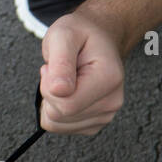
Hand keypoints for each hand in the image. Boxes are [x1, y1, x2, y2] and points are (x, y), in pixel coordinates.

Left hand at [39, 7, 124, 135]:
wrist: (98, 36)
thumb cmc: (80, 34)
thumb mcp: (64, 35)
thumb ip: (61, 62)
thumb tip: (59, 90)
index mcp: (109, 79)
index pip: (66, 105)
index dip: (48, 86)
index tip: (53, 66)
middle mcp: (112, 101)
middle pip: (60, 115)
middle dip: (49, 92)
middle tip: (59, 70)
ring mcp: (105, 115)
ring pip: (58, 124)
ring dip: (51, 101)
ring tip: (65, 79)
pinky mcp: (95, 123)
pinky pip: (61, 127)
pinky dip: (56, 109)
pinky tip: (68, 90)